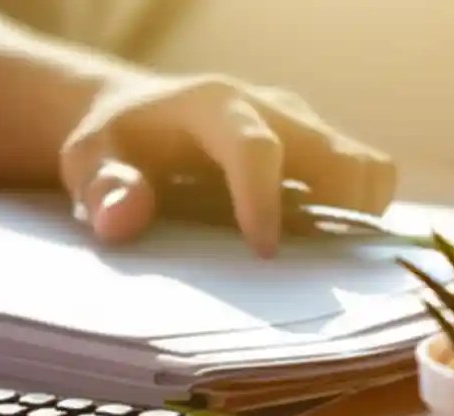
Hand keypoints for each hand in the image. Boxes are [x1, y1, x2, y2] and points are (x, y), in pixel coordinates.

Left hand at [60, 73, 396, 256]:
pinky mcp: (317, 147)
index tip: (265, 253)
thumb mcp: (88, 162)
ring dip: (355, 220)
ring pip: (365, 167)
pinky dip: (357, 218)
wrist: (136, 116)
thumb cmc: (113, 144)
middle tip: (306, 273)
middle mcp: (270, 107)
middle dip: (333, 214)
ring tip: (317, 266)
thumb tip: (123, 222)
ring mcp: (301, 126)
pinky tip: (320, 253)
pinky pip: (365, 179)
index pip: (254, 146)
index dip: (263, 200)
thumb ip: (103, 189)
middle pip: (336, 154)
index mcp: (212, 104)